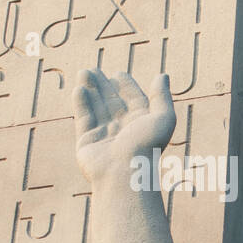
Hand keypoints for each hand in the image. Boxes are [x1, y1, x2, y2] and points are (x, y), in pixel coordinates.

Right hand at [73, 69, 176, 183]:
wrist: (124, 172)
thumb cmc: (147, 146)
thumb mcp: (163, 118)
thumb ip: (162, 96)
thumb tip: (163, 75)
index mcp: (141, 124)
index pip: (133, 100)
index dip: (126, 86)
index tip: (118, 74)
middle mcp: (123, 129)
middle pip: (111, 102)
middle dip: (102, 85)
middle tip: (93, 69)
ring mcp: (104, 135)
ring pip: (96, 108)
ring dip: (90, 89)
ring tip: (83, 72)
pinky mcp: (88, 142)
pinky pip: (84, 119)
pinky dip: (81, 104)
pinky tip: (79, 89)